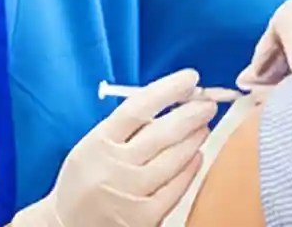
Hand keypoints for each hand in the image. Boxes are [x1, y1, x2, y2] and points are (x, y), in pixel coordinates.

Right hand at [9, 69, 214, 226]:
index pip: (138, 108)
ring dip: (194, 139)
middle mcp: (114, 167)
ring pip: (174, 159)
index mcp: (98, 143)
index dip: (168, 90)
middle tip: (208, 103)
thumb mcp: (91, 147)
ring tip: (203, 127)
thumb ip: (122, 128)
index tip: (189, 79)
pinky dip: (190, 169)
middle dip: (192, 113)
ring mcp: (130, 193)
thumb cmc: (83, 182)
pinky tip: (196, 157)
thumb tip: (167, 103)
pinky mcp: (144, 217)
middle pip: (162, 132)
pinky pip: (176, 188)